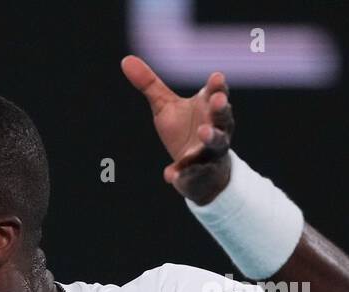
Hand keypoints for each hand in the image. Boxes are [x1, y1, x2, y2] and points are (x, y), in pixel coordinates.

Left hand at [120, 54, 233, 204]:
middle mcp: (216, 126)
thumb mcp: (164, 107)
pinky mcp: (200, 172)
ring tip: (203, 132)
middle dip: (221, 107)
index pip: (216, 92)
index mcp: (208, 106)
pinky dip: (183, 173)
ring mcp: (210, 150)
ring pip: (216, 142)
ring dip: (211, 136)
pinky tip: (171, 176)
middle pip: (223, 115)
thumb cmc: (184, 130)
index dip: (217, 85)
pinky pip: (193, 173)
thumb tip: (126, 60)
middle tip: (218, 100)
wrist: (199, 171)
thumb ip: (150, 84)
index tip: (216, 76)